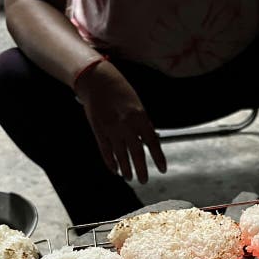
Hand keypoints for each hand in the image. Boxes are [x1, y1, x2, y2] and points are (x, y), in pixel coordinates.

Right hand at [75, 61, 166, 182]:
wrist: (96, 79)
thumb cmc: (119, 88)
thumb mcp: (137, 102)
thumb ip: (142, 122)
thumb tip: (149, 140)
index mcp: (140, 115)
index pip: (152, 142)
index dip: (158, 158)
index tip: (163, 169)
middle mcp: (127, 124)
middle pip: (136, 152)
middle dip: (141, 169)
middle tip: (144, 180)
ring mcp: (111, 128)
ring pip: (121, 155)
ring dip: (126, 169)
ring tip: (129, 177)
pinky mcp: (98, 130)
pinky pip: (106, 151)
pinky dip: (110, 162)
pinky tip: (115, 170)